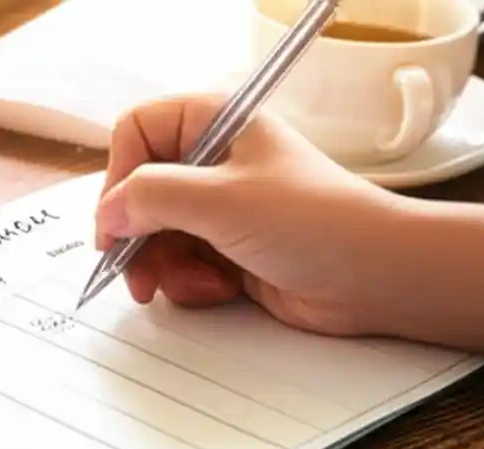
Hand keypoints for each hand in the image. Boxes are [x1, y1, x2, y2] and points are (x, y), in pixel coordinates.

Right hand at [94, 94, 411, 335]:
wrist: (376, 277)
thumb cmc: (316, 222)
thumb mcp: (221, 201)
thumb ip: (151, 198)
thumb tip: (107, 214)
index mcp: (216, 123)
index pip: (137, 133)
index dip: (120, 176)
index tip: (118, 221)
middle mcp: (215, 161)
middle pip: (139, 192)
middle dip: (137, 236)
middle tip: (134, 272)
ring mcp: (222, 207)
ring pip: (155, 235)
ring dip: (163, 267)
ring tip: (189, 284)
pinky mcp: (229, 249)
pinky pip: (181, 264)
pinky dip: (190, 283)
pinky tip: (219, 290)